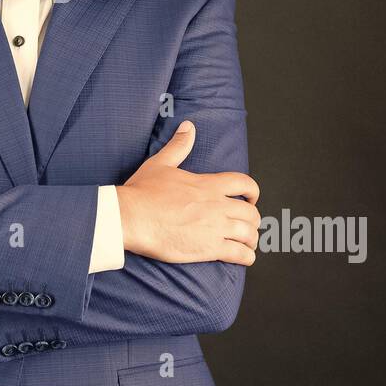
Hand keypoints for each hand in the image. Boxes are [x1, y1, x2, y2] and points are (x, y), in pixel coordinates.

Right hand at [116, 120, 260, 264]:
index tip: (251, 198)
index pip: (244, 184)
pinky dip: (246, 256)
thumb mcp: (161, 163)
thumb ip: (179, 145)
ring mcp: (215, 228)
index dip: (253, 192)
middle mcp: (217, 205)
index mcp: (208, 185)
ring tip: (248, 243)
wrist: (131, 217)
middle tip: (247, 225)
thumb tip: (188, 127)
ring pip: (249, 234)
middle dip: (253, 220)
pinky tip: (244, 258)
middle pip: (251, 213)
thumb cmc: (143, 192)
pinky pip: (239, 254)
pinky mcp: (209, 248)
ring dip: (252, 239)